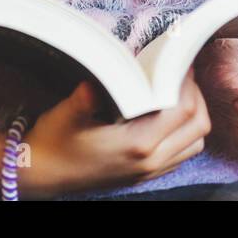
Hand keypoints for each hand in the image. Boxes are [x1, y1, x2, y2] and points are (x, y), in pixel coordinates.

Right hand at [0, 67, 210, 199]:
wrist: (40, 175)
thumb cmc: (52, 142)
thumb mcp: (66, 113)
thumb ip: (86, 95)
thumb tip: (104, 68)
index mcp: (137, 145)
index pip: (183, 110)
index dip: (187, 83)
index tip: (177, 61)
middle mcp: (150, 161)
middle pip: (198, 126)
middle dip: (196, 96)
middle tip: (179, 74)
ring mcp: (150, 172)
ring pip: (195, 142)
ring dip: (193, 116)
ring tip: (175, 93)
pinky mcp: (146, 175)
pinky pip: (182, 154)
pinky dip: (184, 132)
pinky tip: (165, 115)